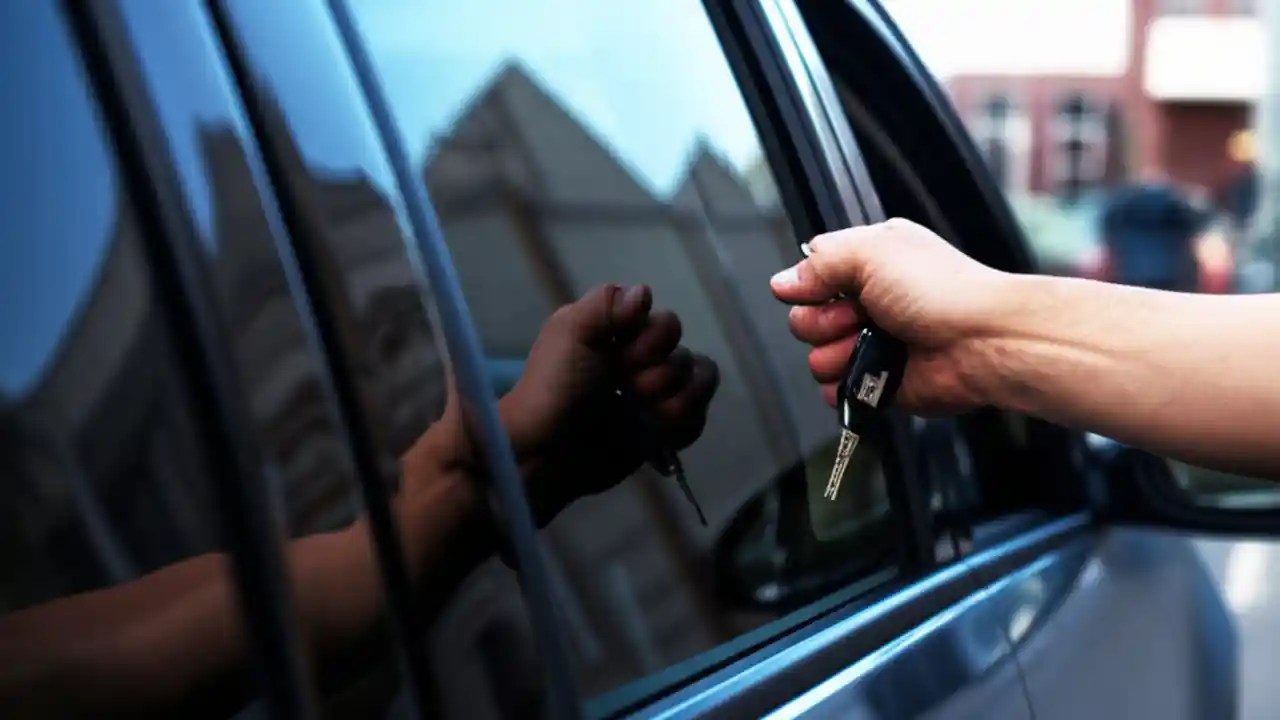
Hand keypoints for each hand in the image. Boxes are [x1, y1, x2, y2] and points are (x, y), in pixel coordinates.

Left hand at [500, 284, 718, 523]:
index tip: (619, 353)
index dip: (651, 340)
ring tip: (641, 416)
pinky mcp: (663, 430)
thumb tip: (645, 292)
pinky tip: (656, 434)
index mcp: (619, 332)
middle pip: (684, 353)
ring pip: (699, 383)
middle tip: (624, 389)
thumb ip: (606, 304)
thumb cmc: (553, 389)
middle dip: (657, 375)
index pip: (666, 322)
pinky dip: (682, 425)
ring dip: (672, 401)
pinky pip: (699, 417)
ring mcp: (654, 395)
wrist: (546, 453)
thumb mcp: (570, 333)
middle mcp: (641, 359)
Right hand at [770, 218, 1013, 413]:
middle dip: (822, 321)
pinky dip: (845, 386)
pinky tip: (868, 373)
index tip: (828, 287)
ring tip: (870, 345)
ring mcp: (873, 344)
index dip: (810, 284)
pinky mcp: (880, 383)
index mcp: (870, 262)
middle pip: (806, 318)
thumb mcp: (872, 252)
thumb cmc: (941, 291)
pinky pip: (837, 390)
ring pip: (817, 356)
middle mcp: (870, 302)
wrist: (984, 342)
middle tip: (858, 316)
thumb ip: (819, 262)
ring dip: (835, 354)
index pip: (813, 272)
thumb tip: (782, 281)